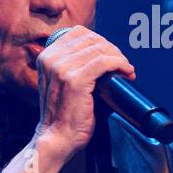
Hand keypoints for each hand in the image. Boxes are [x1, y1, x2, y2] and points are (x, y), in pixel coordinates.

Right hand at [33, 26, 135, 157]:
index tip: (111, 55)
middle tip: (122, 64)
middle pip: (91, 39)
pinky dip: (119, 64)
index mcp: (46, 56)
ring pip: (99, 49)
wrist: (57, 138)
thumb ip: (74, 65)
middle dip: (111, 49)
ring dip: (118, 57)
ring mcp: (62, 68)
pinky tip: (126, 72)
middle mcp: (51, 58)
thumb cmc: (64, 115)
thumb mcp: (62, 82)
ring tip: (126, 69)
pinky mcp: (75, 80)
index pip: (79, 33)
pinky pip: (104, 62)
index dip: (100, 41)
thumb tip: (102, 54)